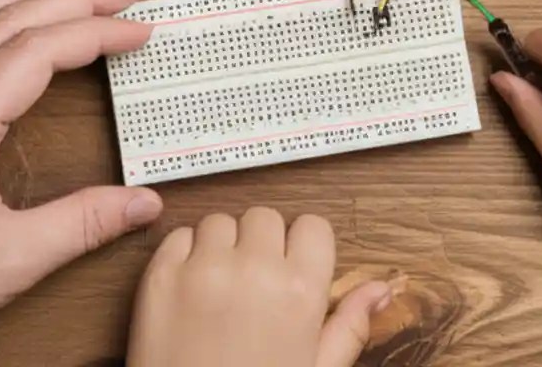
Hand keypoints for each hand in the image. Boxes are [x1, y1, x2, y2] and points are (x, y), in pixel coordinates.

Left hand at [128, 208, 390, 366]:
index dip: (303, 247)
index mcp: (301, 291)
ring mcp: (202, 268)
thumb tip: (381, 289)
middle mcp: (253, 268)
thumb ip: (349, 325)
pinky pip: (178, 236)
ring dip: (223, 245)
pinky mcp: (159, 276)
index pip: (313, 226)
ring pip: (221, 221)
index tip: (294, 268)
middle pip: (265, 217)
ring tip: (221, 287)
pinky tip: (190, 290)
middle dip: (263, 243)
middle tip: (255, 281)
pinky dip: (185, 254)